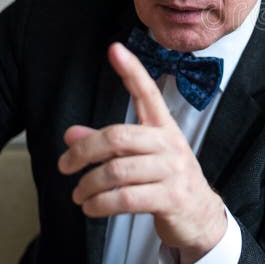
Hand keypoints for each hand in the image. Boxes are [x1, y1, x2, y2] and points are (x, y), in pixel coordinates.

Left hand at [58, 42, 226, 263]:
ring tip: (78, 194)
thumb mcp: (140, 158)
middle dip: (84, 152)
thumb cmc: (166, 181)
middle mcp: (170, 144)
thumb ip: (107, 146)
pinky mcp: (170, 198)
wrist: (200, 215)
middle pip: (118, 136)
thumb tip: (70, 135)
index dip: (132, 71)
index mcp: (163, 128)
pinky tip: (91, 208)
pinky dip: (100, 205)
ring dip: (88, 185)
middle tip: (64, 166)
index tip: (115, 49)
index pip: (148, 93)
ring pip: (117, 171)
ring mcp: (172, 171)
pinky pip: (125, 198)